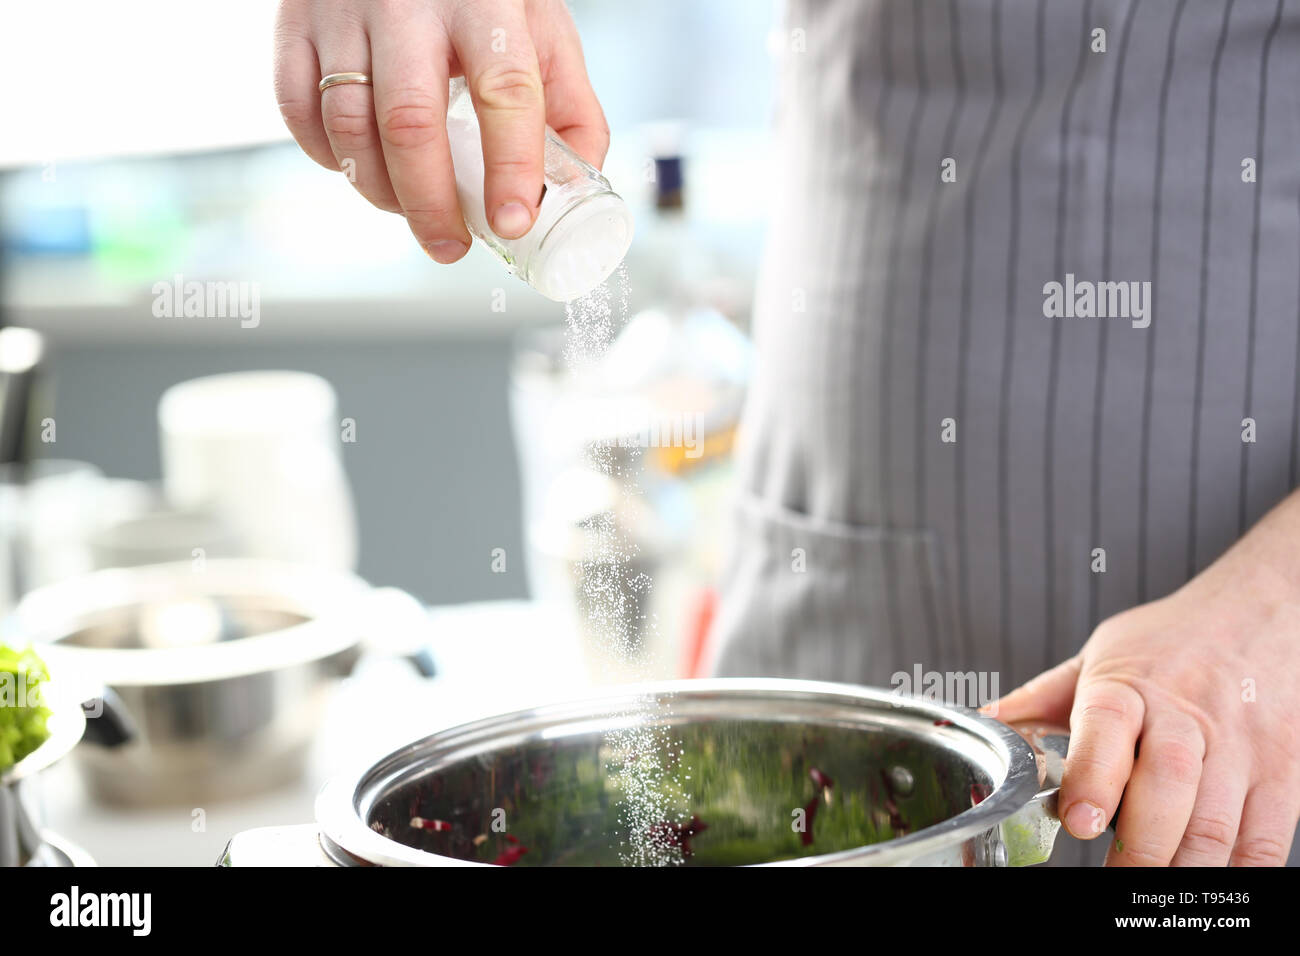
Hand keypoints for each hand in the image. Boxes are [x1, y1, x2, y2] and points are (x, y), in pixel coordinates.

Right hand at [273, 0, 608, 260]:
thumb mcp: (539, 27)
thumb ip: (568, 105)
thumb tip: (574, 187)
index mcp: (483, 0)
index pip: (505, 91)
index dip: (511, 166)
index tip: (513, 221)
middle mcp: (407, 2)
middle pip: (411, 122)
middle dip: (431, 204)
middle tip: (450, 246)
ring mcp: (341, 12)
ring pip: (350, 127)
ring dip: (381, 192)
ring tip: (412, 211)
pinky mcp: (292, 25)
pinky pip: (299, 113)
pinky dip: (330, 160)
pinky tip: (364, 169)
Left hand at [993, 496, 1299, 865]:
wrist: (1261, 613)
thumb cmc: (1171, 642)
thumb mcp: (1099, 655)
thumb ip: (1042, 698)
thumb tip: (982, 723)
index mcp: (1129, 685)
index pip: (1107, 727)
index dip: (1093, 778)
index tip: (1076, 819)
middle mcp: (1187, 715)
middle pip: (1168, 788)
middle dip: (1140, 848)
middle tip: (1114, 878)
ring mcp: (1240, 746)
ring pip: (1216, 824)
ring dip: (1184, 869)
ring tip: (1152, 890)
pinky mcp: (1281, 772)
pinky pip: (1265, 839)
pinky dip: (1238, 871)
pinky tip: (1206, 879)